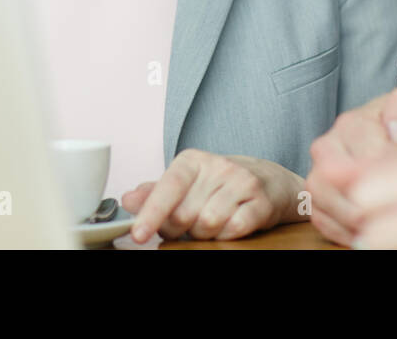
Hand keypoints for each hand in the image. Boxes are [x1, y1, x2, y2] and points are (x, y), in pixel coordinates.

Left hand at [121, 150, 304, 243]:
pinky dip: (225, 236)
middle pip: (184, 214)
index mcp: (193, 160)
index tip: (138, 234)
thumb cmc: (218, 184)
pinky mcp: (261, 202)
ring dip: (203, 234)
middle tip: (186, 226)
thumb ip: (155, 193)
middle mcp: (218, 166)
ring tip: (209, 223)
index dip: (151, 212)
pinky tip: (227, 227)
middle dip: (179, 229)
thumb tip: (127, 200)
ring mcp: (242, 182)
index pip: (168, 186)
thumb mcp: (186, 183)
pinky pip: (233, 230)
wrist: (270, 180)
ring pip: (208, 224)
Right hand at [305, 89, 396, 244]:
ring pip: (326, 205)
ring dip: (363, 218)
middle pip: (338, 181)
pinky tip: (375, 225)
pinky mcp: (316, 201)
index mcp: (352, 123)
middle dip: (376, 197)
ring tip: (393, 215)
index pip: (370, 156)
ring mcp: (318, 175)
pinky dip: (349, 232)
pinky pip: (323, 224)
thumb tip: (396, 129)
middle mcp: (327, 147)